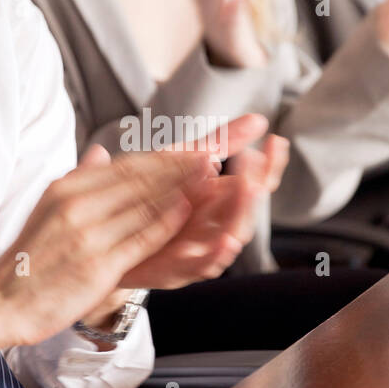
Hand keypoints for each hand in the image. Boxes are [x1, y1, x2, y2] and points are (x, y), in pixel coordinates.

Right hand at [0, 114, 269, 351]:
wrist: (1, 300)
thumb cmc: (30, 259)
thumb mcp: (49, 208)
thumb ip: (81, 179)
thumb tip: (101, 153)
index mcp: (68, 188)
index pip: (127, 166)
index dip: (167, 156)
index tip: (198, 146)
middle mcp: (77, 205)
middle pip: (141, 179)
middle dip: (183, 164)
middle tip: (218, 152)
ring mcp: (86, 234)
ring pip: (144, 204)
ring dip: (182, 188)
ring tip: (214, 174)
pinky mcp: (95, 264)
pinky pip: (138, 238)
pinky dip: (165, 222)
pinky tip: (188, 211)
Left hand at [117, 117, 286, 288]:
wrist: (113, 239)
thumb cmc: (150, 199)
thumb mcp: (182, 161)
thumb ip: (220, 142)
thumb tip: (258, 119)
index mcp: (219, 198)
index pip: (255, 182)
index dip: (269, 164)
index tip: (275, 140)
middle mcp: (215, 224)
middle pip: (246, 208)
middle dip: (254, 185)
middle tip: (256, 161)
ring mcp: (200, 247)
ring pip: (231, 235)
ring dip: (242, 214)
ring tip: (249, 190)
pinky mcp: (178, 269)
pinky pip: (203, 265)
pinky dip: (216, 255)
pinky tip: (226, 242)